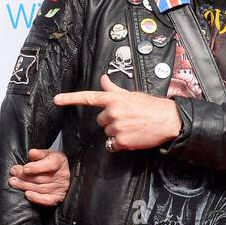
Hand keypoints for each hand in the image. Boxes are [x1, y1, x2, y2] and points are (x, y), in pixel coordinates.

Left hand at [8, 147, 70, 205]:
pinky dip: (36, 198)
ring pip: (40, 188)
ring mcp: (60, 188)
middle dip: (24, 176)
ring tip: (14, 182)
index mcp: (60, 161)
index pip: (50, 165)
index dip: (36, 167)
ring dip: (25, 186)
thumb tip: (32, 153)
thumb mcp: (46, 154)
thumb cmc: (51, 163)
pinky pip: (46, 200)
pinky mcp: (57, 198)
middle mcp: (62, 175)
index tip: (25, 168)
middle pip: (41, 178)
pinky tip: (27, 194)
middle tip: (13, 173)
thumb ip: (38, 154)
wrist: (60, 174)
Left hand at [54, 73, 181, 150]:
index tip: (57, 100)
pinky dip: (120, 144)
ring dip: (116, 132)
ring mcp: (116, 127)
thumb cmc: (151, 106)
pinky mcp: (121, 141)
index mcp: (114, 99)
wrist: (168, 120)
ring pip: (106, 133)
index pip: (88, 97)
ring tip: (132, 128)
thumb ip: (114, 90)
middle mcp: (112, 112)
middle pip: (100, 120)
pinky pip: (112, 145)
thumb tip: (103, 79)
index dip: (70, 98)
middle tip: (126, 119)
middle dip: (110, 121)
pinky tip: (132, 137)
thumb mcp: (132, 94)